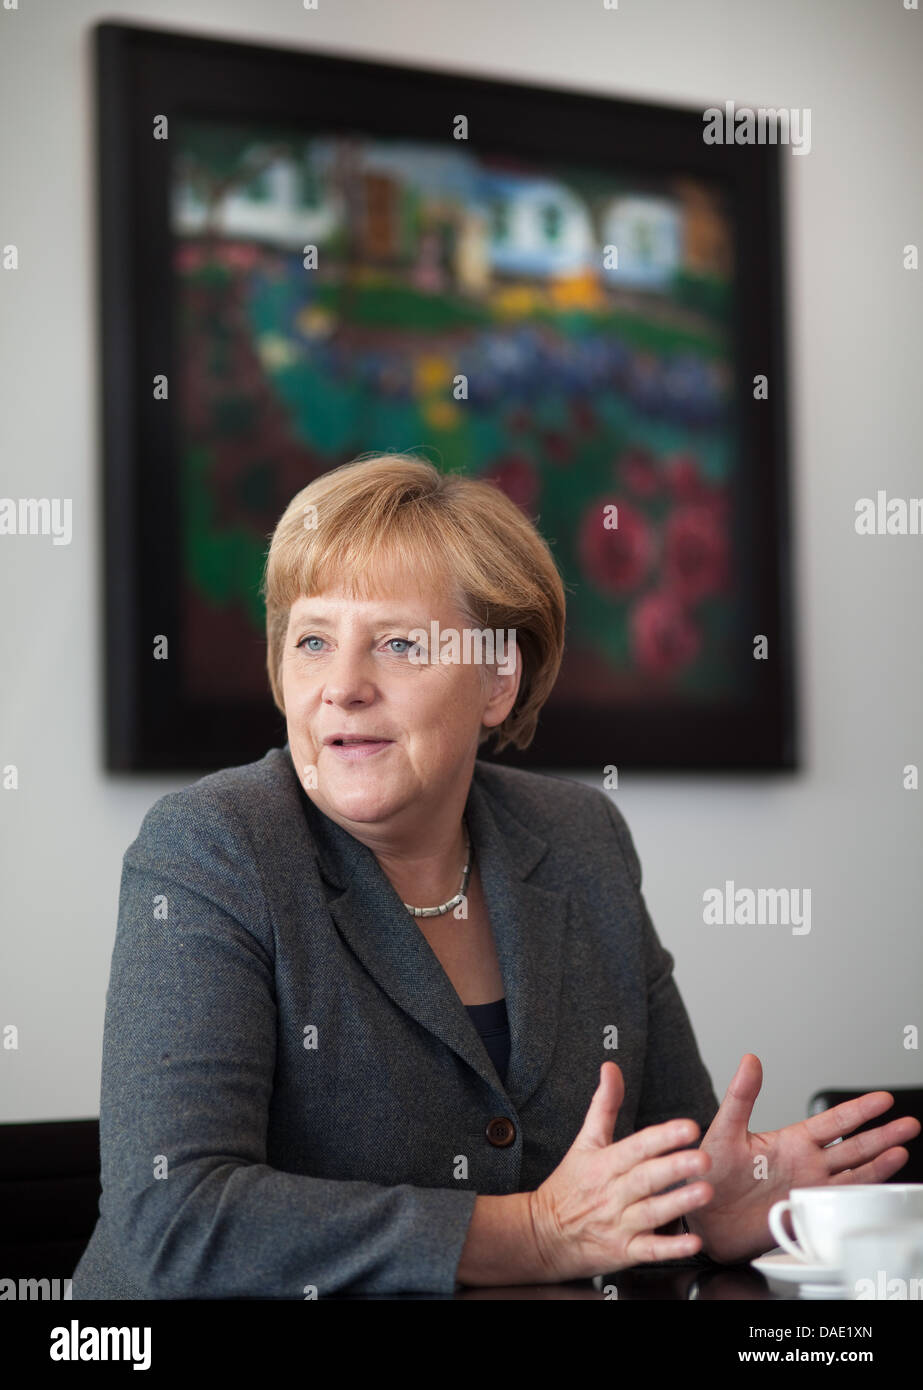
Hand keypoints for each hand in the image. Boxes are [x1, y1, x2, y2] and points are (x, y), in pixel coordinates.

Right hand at [528, 1061, 712, 1281]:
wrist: (542, 1234)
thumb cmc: (569, 1186)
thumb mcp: (585, 1142)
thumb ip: (603, 1105)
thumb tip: (611, 1067)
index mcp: (605, 1163)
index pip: (637, 1146)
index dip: (663, 1136)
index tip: (689, 1127)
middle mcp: (612, 1192)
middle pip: (646, 1178)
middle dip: (675, 1167)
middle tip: (704, 1158)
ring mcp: (618, 1223)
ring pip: (652, 1212)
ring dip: (679, 1203)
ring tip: (706, 1192)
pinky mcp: (622, 1251)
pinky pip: (648, 1250)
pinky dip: (670, 1248)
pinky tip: (693, 1242)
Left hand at [685, 1053, 921, 1264]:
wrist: (701, 1217)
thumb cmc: (709, 1173)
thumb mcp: (723, 1130)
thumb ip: (741, 1096)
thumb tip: (750, 1060)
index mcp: (789, 1141)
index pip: (832, 1122)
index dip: (858, 1111)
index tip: (883, 1100)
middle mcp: (805, 1164)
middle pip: (853, 1147)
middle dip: (882, 1134)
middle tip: (909, 1123)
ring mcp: (808, 1189)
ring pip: (854, 1174)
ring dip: (880, 1163)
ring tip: (902, 1149)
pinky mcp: (806, 1214)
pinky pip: (840, 1204)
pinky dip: (862, 1195)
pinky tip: (881, 1186)